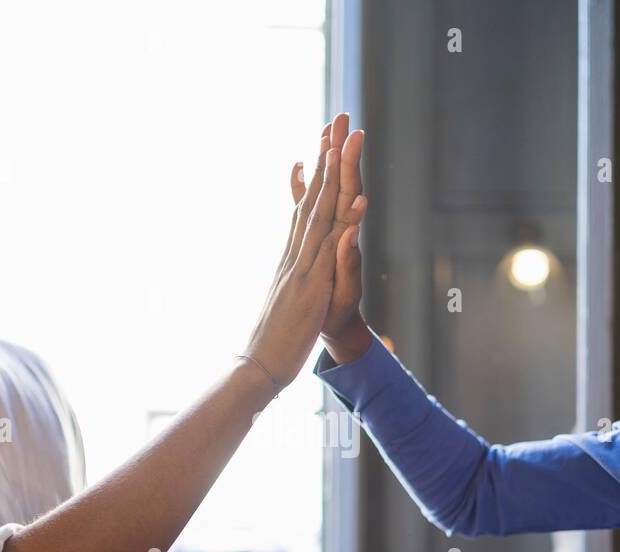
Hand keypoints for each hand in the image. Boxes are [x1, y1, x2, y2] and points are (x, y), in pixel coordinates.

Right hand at [242, 114, 366, 396]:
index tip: (323, 139)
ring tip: (344, 140)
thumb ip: (291, 277)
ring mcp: (302, 266)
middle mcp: (296, 253)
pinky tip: (360, 200)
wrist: (259, 366)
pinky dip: (347, 223)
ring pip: (321, 212)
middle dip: (326, 155)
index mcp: (292, 256)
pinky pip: (332, 250)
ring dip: (334, 175)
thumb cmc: (273, 339)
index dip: (316, 171)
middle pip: (314, 196)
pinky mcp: (312, 285)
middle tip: (337, 118)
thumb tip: (288, 265)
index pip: (306, 204)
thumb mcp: (287, 300)